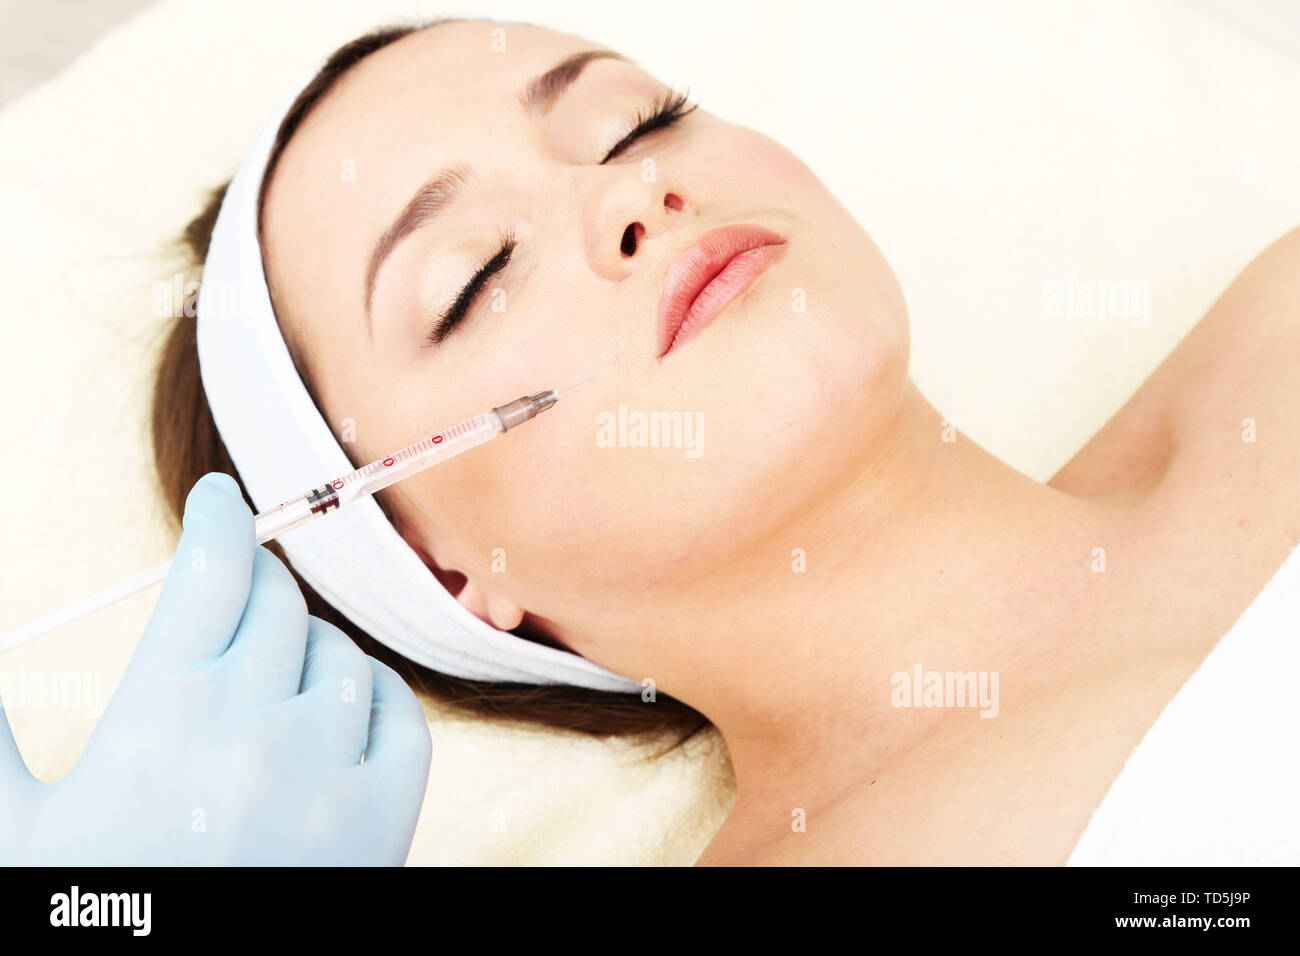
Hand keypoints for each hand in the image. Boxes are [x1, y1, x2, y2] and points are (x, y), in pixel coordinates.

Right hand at [0, 472, 431, 864]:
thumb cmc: (81, 916)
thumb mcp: (12, 828)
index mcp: (159, 720)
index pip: (211, 571)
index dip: (217, 517)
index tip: (219, 496)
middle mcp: (255, 733)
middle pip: (278, 605)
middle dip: (252, 587)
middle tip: (234, 596)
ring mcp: (330, 777)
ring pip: (340, 656)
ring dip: (306, 649)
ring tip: (269, 677)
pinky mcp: (386, 821)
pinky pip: (403, 716)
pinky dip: (375, 698)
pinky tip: (339, 710)